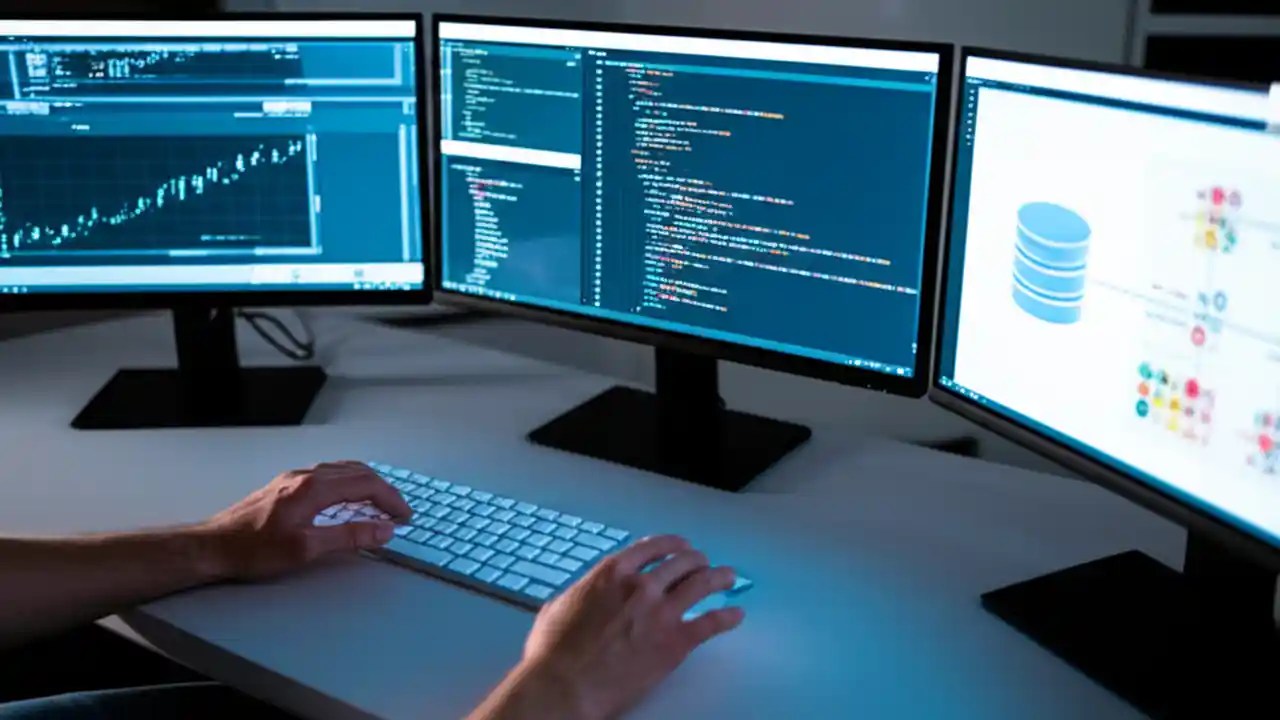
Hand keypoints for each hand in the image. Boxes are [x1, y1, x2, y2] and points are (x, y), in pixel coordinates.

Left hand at [199, 461, 411, 580]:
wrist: (212, 546)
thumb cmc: (255, 550)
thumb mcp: (306, 549)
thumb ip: (349, 536)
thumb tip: (384, 529)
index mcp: (314, 488)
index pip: (366, 484)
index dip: (390, 499)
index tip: (404, 517)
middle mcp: (305, 476)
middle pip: (357, 472)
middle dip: (383, 490)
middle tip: (397, 511)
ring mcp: (293, 478)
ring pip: (341, 470)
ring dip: (366, 484)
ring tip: (379, 504)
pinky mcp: (284, 485)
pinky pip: (327, 475)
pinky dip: (348, 484)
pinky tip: (346, 500)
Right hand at [474, 535, 743, 719]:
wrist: (564, 686)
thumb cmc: (552, 652)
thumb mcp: (560, 604)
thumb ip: (582, 591)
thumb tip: (586, 591)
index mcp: (613, 572)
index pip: (653, 546)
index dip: (672, 544)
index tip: (681, 547)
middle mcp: (642, 585)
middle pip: (682, 561)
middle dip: (697, 560)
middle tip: (704, 564)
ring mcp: (661, 613)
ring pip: (702, 584)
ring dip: (719, 577)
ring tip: (728, 577)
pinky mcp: (675, 642)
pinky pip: (711, 623)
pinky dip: (727, 617)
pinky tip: (736, 615)